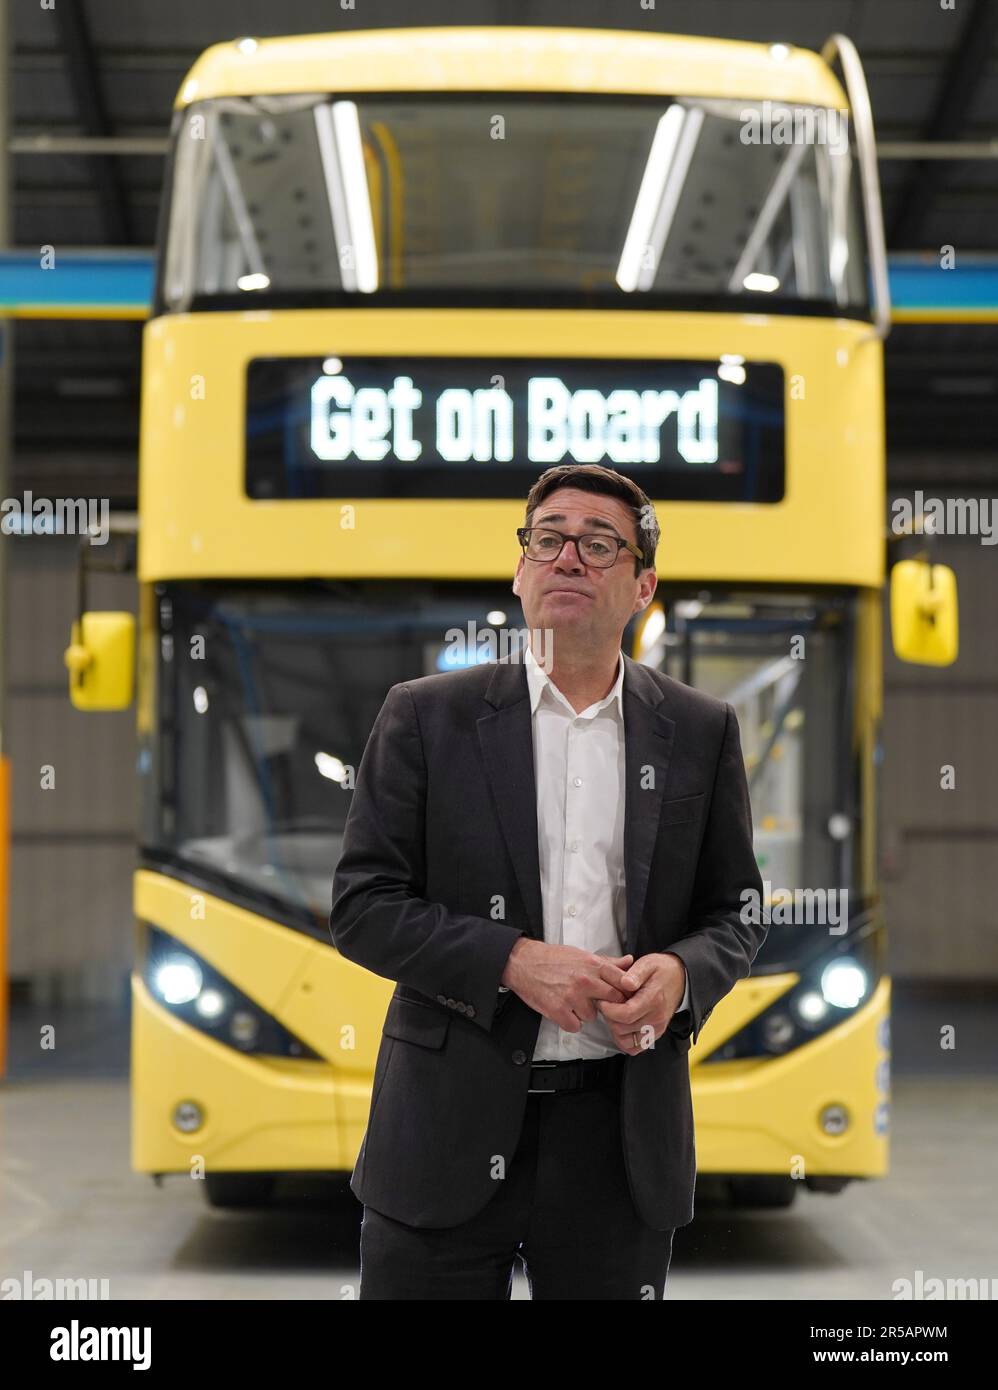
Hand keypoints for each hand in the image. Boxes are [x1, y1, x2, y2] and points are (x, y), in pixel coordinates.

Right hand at [501, 939, 640, 1031]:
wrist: (524, 962)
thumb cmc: (552, 958)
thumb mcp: (582, 954)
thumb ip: (607, 962)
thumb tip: (629, 961)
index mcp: (593, 965)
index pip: (623, 982)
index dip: (624, 991)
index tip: (620, 995)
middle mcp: (585, 981)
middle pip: (612, 1001)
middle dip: (606, 1004)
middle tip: (595, 1000)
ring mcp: (572, 996)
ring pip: (592, 1016)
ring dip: (584, 1013)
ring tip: (572, 1001)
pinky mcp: (558, 1010)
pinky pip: (575, 1026)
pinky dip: (569, 1022)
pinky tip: (564, 1010)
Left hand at [597, 952, 686, 1055]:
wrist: (680, 979)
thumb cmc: (661, 970)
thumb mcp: (648, 963)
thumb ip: (635, 973)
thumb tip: (625, 983)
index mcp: (653, 1000)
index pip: (625, 1014)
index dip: (608, 1009)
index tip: (603, 1000)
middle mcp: (656, 1018)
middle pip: (622, 1029)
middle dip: (609, 1017)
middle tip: (607, 1004)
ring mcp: (657, 1029)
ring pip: (626, 1041)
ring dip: (614, 1029)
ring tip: (614, 1014)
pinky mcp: (655, 1035)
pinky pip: (634, 1047)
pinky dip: (623, 1040)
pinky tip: (621, 1024)